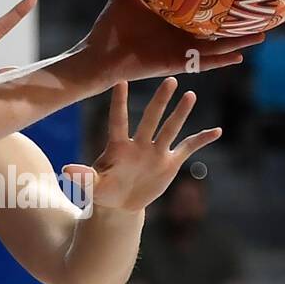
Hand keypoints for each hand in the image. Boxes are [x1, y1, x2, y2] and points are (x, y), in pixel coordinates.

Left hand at [61, 78, 221, 213]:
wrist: (120, 203)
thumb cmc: (102, 190)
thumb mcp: (91, 186)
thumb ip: (83, 177)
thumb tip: (67, 169)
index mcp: (117, 146)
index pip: (118, 120)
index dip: (118, 102)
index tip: (121, 80)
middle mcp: (138, 143)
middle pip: (150, 118)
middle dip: (160, 101)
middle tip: (170, 80)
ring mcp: (155, 151)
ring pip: (170, 128)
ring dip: (181, 113)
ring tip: (190, 94)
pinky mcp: (169, 162)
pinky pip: (188, 148)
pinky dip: (202, 140)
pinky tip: (217, 131)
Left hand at [80, 0, 263, 81]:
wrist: (100, 51)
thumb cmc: (115, 24)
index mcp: (174, 19)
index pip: (201, 7)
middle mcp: (182, 34)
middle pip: (216, 28)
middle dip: (238, 22)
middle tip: (263, 11)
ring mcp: (181, 50)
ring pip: (216, 46)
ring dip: (238, 41)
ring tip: (262, 35)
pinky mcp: (176, 63)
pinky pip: (202, 64)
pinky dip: (220, 61)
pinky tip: (239, 58)